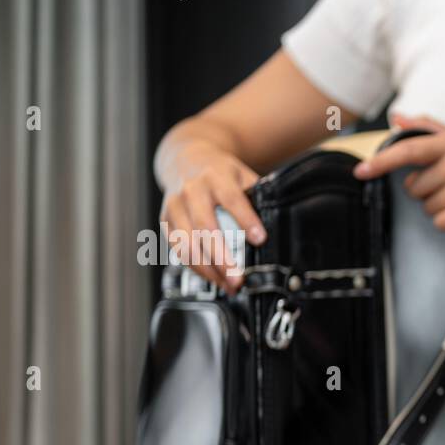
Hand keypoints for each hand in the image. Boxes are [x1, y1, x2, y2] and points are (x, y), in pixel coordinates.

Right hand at [160, 144, 265, 292]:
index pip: (232, 199)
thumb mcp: (242, 176)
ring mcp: (175, 205)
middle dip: (222, 257)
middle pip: (205, 226)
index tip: (259, 239)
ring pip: (187, 243)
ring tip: (229, 285)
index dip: (246, 220)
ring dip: (208, 269)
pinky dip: (195, 267)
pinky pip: (178, 249)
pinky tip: (214, 278)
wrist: (185, 159)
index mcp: (216, 177)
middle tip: (238, 279)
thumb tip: (278, 223)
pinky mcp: (165, 220)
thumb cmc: (220, 173)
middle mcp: (192, 190)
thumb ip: (257, 196)